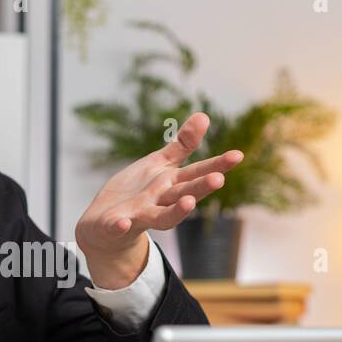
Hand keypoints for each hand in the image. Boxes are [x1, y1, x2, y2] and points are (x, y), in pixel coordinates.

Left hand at [75, 112, 241, 289]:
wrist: (104, 225)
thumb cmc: (138, 192)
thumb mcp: (159, 165)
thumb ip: (182, 145)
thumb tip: (204, 116)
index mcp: (171, 184)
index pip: (196, 173)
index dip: (216, 165)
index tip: (237, 156)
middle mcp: (160, 201)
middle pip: (183, 193)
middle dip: (200, 188)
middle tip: (218, 180)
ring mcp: (139, 215)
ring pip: (161, 216)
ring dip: (175, 212)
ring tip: (188, 203)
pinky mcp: (115, 225)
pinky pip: (117, 226)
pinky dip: (120, 225)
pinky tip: (122, 222)